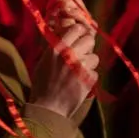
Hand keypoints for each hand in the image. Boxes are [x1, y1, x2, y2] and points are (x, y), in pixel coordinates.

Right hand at [28, 0, 98, 117]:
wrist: (48, 108)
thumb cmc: (43, 84)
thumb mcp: (44, 61)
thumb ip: (56, 47)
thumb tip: (65, 31)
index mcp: (56, 48)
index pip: (76, 29)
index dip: (80, 32)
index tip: (80, 36)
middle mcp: (69, 55)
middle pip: (89, 40)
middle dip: (87, 47)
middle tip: (82, 55)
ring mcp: (80, 67)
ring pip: (94, 57)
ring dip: (89, 65)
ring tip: (78, 74)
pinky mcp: (88, 80)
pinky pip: (95, 72)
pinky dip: (89, 78)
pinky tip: (79, 84)